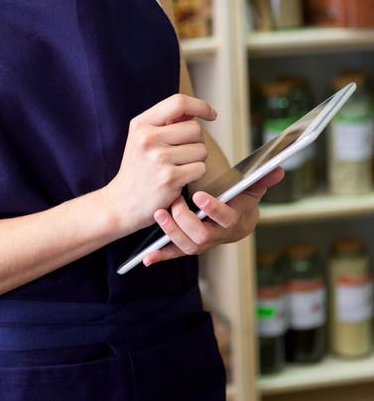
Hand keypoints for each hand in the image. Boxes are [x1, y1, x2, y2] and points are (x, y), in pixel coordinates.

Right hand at [102, 93, 216, 235]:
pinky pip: (200, 168)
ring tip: (178, 166)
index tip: (211, 114)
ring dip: (196, 159)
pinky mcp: (170, 178)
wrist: (122, 202)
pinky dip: (196, 174)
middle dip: (196, 141)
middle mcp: (148, 138)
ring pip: (201, 149)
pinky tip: (180, 178)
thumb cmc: (138, 168)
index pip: (178, 102)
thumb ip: (166, 122)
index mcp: (141, 124)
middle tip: (182, 153)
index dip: (200, 106)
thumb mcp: (142, 138)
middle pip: (195, 128)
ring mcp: (159, 158)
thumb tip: (195, 111)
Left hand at [142, 167, 284, 265]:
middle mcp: (219, 236)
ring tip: (159, 213)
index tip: (199, 195)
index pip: (227, 219)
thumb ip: (261, 179)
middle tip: (173, 201)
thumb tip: (278, 168)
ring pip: (188, 246)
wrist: (235, 221)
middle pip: (203, 237)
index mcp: (235, 221)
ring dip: (171, 232)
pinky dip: (161, 256)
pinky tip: (147, 257)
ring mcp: (204, 244)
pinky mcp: (189, 247)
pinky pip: (175, 254)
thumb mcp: (251, 189)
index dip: (214, 209)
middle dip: (186, 220)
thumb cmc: (240, 200)